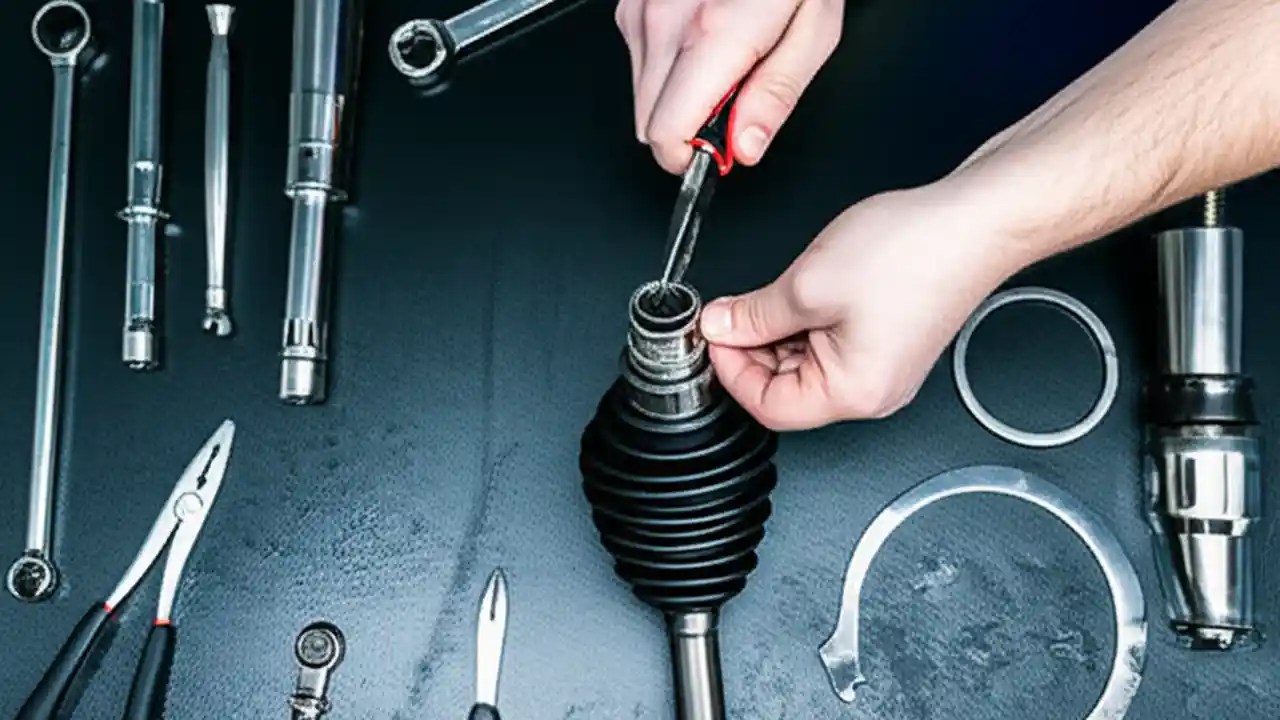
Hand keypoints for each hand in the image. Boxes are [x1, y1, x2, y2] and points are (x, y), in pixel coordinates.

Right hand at [615, 0, 843, 173]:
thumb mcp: (814, 30)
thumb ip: (777, 95)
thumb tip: (746, 147)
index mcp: (711, 37)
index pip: (665, 137)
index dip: (693, 156)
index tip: (720, 150)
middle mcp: (663, 22)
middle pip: (647, 123)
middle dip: (688, 126)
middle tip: (734, 97)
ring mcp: (639, 8)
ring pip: (640, 93)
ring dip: (678, 92)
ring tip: (725, 55)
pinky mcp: (630, 1)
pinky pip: (638, 58)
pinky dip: (668, 62)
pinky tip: (705, 33)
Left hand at [698, 185, 1025, 430]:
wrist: (977, 220)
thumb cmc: (916, 252)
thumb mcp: (808, 283)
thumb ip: (754, 315)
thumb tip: (720, 328)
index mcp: (853, 392)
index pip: (768, 407)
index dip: (731, 372)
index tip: (712, 336)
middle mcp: (872, 392)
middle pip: (786, 389)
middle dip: (752, 350)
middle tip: (730, 312)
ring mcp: (883, 368)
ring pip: (806, 364)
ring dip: (778, 332)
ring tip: (771, 293)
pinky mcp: (889, 341)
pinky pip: (831, 344)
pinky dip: (806, 321)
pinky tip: (801, 290)